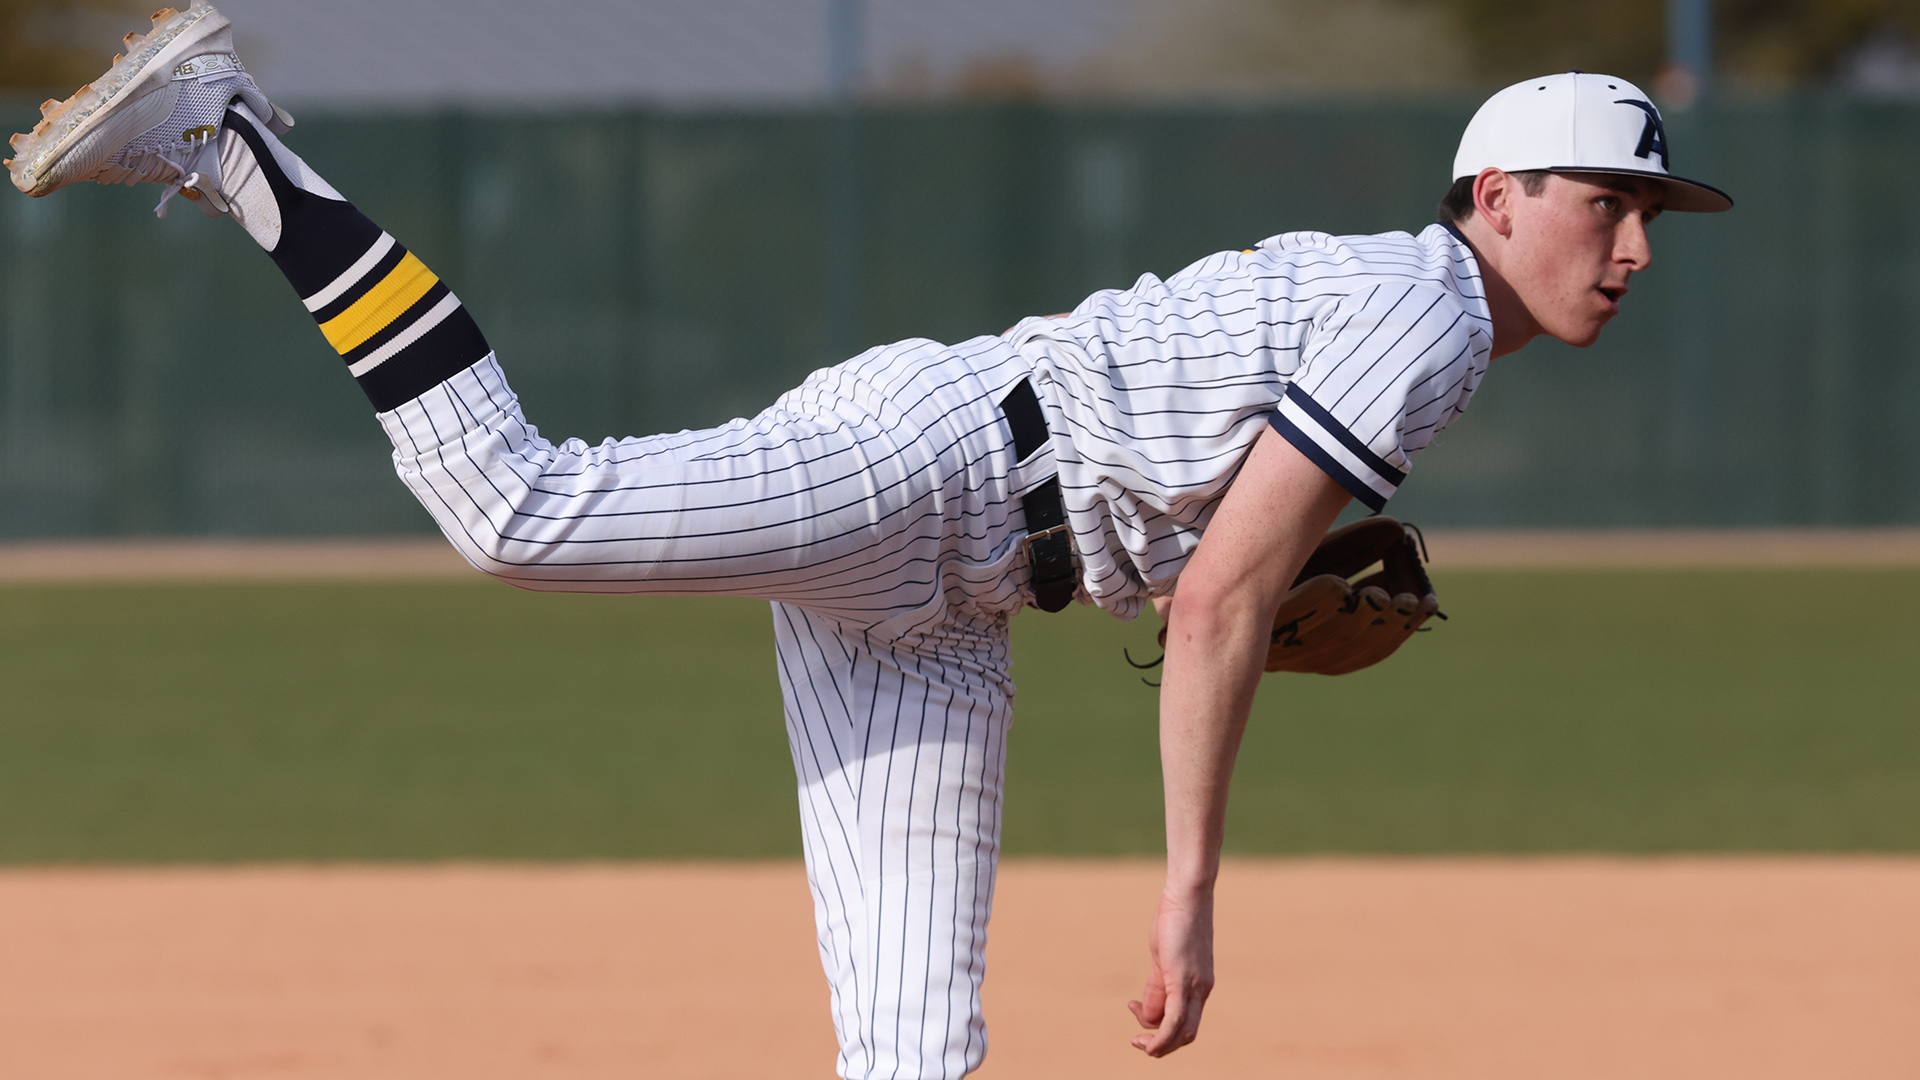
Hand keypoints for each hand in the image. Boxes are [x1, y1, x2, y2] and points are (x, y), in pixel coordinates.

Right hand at [1127, 888, 1214, 1056]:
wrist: (1188, 896)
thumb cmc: (1175, 920)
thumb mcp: (1164, 957)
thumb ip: (1157, 984)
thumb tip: (1144, 1008)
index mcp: (1200, 985)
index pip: (1183, 1020)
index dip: (1156, 1025)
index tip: (1132, 1006)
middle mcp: (1202, 990)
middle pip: (1186, 1034)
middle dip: (1161, 1044)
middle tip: (1136, 1038)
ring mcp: (1196, 986)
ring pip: (1182, 1033)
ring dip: (1159, 1045)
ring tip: (1136, 1041)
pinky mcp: (1184, 980)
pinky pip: (1175, 1020)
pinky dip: (1160, 1037)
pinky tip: (1145, 1042)